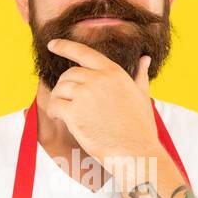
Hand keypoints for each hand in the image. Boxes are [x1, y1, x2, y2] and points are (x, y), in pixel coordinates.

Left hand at [45, 38, 159, 165]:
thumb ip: (139, 75)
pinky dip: (53, 111)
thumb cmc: (140, 128)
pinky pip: (54, 105)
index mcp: (113, 72)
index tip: (52, 45)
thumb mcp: (142, 96)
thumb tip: (144, 59)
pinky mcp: (74, 113)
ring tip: (63, 112)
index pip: (84, 52)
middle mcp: (98, 79)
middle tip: (67, 101)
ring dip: (58, 99)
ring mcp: (85, 95)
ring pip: (59, 89)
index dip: (65, 46)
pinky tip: (59, 118)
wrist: (136, 152)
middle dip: (64, 86)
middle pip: (69, 74)